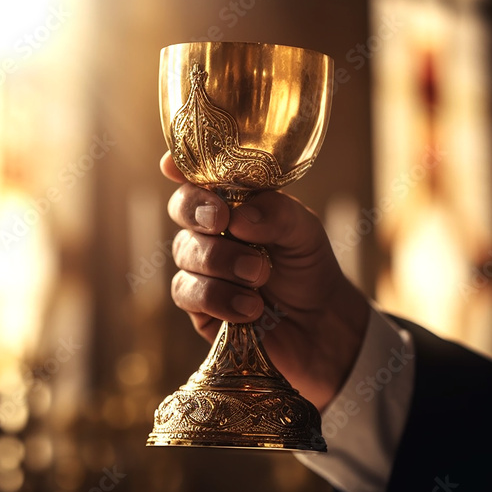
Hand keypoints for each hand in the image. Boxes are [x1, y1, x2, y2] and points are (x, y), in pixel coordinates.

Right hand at [161, 152, 369, 411]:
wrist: (320, 325)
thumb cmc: (308, 268)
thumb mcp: (305, 233)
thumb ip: (277, 215)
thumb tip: (238, 216)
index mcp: (236, 200)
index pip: (200, 175)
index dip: (180, 166)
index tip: (171, 166)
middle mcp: (212, 229)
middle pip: (182, 207)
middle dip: (197, 210)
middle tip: (222, 221)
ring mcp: (201, 266)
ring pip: (185, 251)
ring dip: (221, 261)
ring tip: (260, 276)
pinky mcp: (198, 305)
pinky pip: (188, 293)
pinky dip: (219, 297)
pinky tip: (250, 307)